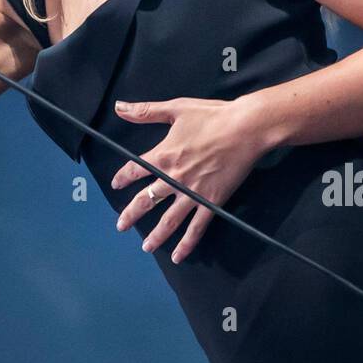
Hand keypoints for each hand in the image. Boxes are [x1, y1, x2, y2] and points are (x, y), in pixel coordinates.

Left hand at [110, 96, 269, 263]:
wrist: (246, 128)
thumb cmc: (212, 115)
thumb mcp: (176, 108)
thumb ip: (145, 111)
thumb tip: (119, 107)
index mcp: (163, 155)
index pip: (135, 169)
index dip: (123, 177)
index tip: (116, 184)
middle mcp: (174, 178)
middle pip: (146, 200)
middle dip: (131, 214)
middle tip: (120, 226)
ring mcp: (193, 193)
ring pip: (169, 220)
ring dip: (156, 235)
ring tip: (146, 248)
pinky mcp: (212, 201)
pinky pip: (197, 227)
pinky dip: (187, 243)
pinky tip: (179, 255)